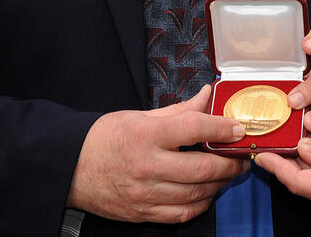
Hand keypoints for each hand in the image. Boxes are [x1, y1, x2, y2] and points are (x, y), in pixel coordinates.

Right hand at [67, 84, 249, 222]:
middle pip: (201, 168)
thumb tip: (207, 96)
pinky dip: (201, 204)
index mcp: (146, 135)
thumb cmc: (104, 139)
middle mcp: (146, 165)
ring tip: (228, 173)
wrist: (69, 168)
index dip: (222, 128)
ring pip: (196, 193)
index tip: (238, 128)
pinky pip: (181, 214)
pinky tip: (207, 192)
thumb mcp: (139, 116)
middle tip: (241, 156)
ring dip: (220, 184)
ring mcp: (144, 193)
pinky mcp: (142, 213)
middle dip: (229, 163)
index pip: (194, 128)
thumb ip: (179, 110)